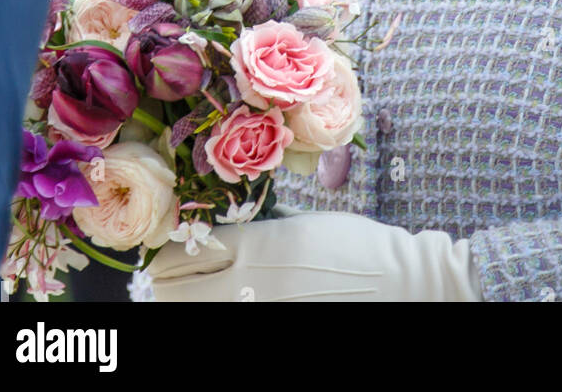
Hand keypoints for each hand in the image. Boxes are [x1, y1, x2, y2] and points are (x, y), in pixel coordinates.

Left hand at [147, 209, 482, 301]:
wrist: (398, 283)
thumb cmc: (351, 247)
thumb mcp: (297, 227)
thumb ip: (252, 235)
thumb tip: (211, 241)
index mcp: (257, 249)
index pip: (184, 254)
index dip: (166, 256)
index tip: (163, 255)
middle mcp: (251, 286)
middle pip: (177, 292)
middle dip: (169, 284)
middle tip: (171, 281)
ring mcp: (262, 314)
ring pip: (198, 314)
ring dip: (189, 302)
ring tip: (195, 297)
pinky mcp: (276, 333)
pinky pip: (228, 331)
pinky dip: (221, 316)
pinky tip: (229, 307)